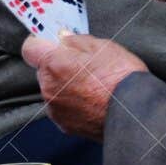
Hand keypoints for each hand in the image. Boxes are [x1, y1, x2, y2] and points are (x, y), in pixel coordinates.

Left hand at [22, 33, 147, 141]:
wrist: (136, 113)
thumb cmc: (120, 77)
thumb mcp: (102, 46)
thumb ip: (75, 41)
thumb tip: (63, 39)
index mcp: (53, 64)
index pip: (29, 49)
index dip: (40, 43)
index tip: (51, 43)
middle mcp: (48, 88)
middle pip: (43, 71)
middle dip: (57, 66)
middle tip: (83, 65)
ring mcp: (55, 109)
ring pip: (53, 90)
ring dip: (65, 86)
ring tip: (92, 86)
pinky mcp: (65, 126)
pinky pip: (62, 108)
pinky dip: (72, 104)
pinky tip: (92, 101)